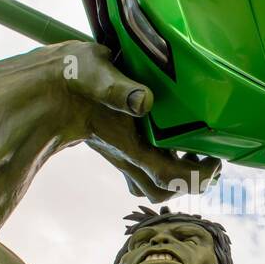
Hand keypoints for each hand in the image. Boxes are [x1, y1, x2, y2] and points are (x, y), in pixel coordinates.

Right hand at [50, 41, 221, 202]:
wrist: (50, 87)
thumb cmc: (72, 77)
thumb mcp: (94, 73)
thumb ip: (115, 88)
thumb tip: (144, 101)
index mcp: (125, 145)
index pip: (166, 177)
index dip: (196, 176)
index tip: (214, 158)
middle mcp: (126, 156)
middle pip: (165, 190)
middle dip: (194, 180)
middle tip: (212, 157)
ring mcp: (125, 154)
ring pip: (158, 185)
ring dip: (183, 175)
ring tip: (201, 152)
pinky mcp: (125, 147)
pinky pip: (152, 169)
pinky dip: (171, 163)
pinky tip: (180, 141)